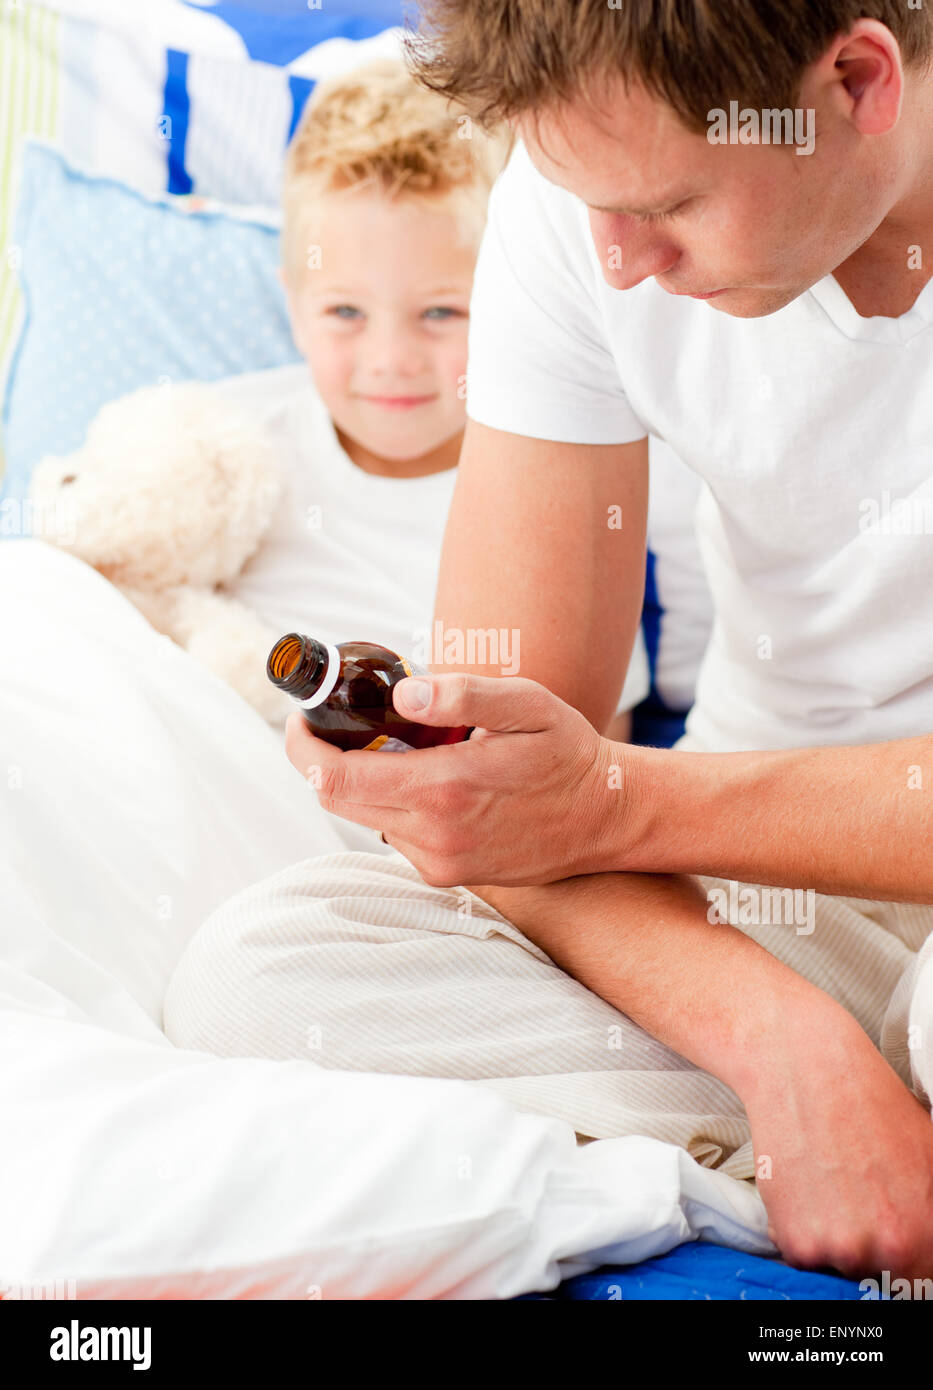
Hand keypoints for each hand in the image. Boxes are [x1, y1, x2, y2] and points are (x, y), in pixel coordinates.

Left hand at [285, 673, 621, 886]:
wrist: (607, 818)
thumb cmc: (568, 754)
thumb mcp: (527, 705)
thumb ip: (462, 695)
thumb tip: (401, 696)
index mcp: (443, 789)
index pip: (334, 778)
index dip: (303, 746)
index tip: (303, 719)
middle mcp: (433, 835)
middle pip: (339, 800)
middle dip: (328, 759)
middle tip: (343, 722)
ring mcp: (439, 862)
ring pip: (367, 817)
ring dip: (368, 782)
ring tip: (403, 747)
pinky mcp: (449, 875)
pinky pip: (398, 835)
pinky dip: (398, 804)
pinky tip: (433, 781)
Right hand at [745, 1007, 932, 1281]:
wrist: (804, 1067)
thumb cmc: (868, 1102)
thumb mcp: (931, 1155)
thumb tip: (930, 1239)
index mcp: (927, 1231)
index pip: (925, 1280)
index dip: (913, 1259)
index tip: (898, 1242)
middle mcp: (889, 1248)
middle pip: (883, 1275)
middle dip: (874, 1246)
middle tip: (858, 1200)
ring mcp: (840, 1249)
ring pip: (842, 1266)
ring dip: (836, 1238)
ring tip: (831, 1186)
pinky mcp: (795, 1242)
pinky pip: (804, 1256)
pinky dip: (801, 1229)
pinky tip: (807, 1185)